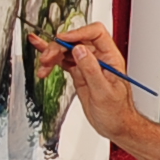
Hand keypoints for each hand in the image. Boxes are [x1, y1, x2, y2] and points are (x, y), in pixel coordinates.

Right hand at [29, 21, 139, 142]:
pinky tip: (42, 54)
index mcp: (110, 58)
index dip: (78, 33)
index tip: (63, 40)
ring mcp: (87, 65)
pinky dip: (52, 60)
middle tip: (48, 57)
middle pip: (76, 41)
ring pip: (67, 50)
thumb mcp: (104, 92)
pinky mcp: (79, 73)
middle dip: (59, 46)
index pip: (95, 34)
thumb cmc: (117, 112)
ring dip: (52, 54)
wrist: (115, 126)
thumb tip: (79, 50)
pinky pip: (63, 61)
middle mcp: (99, 58)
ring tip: (43, 64)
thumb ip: (91, 69)